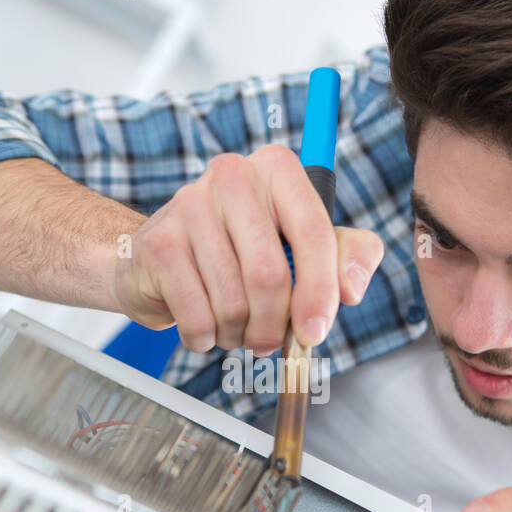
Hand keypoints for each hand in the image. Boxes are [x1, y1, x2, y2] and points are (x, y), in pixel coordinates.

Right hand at [112, 146, 384, 352]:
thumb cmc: (242, 251)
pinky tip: (204, 326)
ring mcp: (190, 205)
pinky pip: (197, 317)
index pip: (313, 233)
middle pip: (270, 276)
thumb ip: (346, 257)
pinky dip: (205, 338)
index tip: (315, 332)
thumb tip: (352, 290)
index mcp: (278, 169)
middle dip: (274, 326)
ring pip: (232, 303)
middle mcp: (233, 175)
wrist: (161, 258)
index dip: (321, 292)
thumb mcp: (303, 246)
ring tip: (233, 327)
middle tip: (269, 342)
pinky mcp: (159, 243)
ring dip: (238, 335)